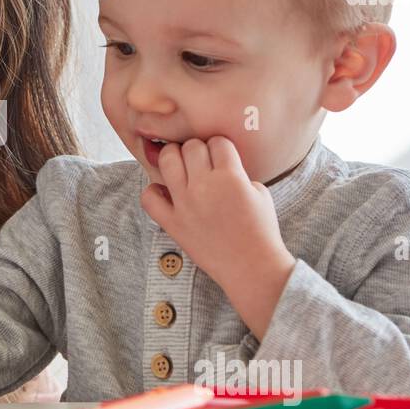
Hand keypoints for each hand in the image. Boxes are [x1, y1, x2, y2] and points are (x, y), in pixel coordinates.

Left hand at [140, 137, 295, 335]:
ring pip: (167, 160)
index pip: (217, 141)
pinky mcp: (172, 223)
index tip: (222, 156)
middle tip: (202, 162)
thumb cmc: (261, 230)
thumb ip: (238, 172)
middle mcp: (204, 186)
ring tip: (181, 168)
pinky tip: (166, 194)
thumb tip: (218, 164)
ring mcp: (185, 204)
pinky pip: (149, 197)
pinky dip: (153, 191)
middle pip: (191, 146)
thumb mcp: (260, 192)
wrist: (251, 267)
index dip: (221, 147)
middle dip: (198, 149)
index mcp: (231, 176)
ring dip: (173, 158)